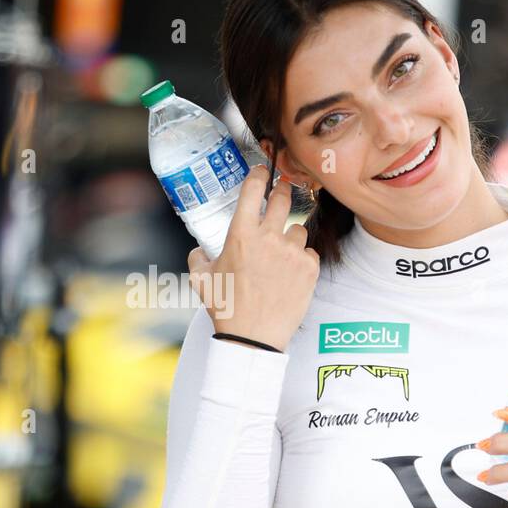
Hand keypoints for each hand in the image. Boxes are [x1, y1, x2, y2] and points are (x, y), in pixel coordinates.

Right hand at [187, 164, 319, 350]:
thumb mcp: (201, 280)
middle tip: (281, 193)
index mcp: (241, 234)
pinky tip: (291, 272)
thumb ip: (198, 258)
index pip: (253, 189)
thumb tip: (200, 250)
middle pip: (283, 198)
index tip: (263, 170)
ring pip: (298, 229)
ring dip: (290, 236)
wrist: (253, 338)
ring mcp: (292, 252)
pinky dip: (302, 259)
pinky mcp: (309, 269)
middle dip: (283, 192)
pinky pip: (309, 252)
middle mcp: (268, 238)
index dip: (259, 174)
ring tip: (281, 253)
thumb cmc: (225, 308)